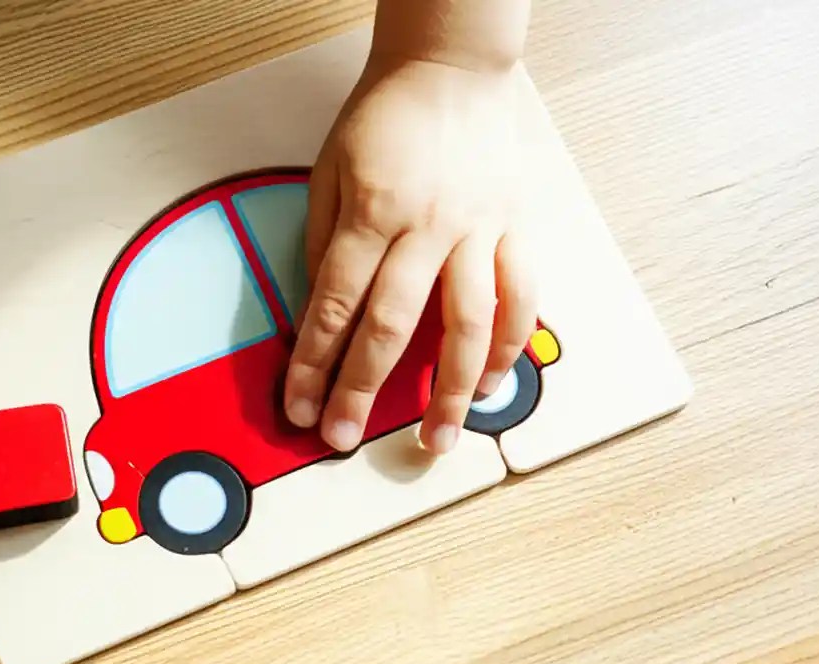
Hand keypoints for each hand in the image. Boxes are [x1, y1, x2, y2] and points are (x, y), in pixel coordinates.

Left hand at [284, 56, 536, 453]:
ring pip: (467, 324)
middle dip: (361, 389)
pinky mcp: (514, 227)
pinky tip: (493, 383)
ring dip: (452, 390)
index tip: (299, 407)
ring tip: (438, 439)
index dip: (313, 363)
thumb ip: (323, 241)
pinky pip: (520, 296)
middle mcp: (426, 227)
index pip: (333, 305)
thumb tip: (317, 313)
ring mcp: (477, 230)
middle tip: (343, 439)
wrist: (450, 69)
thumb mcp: (329, 170)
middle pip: (391, 325)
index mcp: (371, 212)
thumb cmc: (382, 118)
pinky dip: (509, 345)